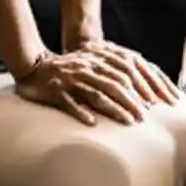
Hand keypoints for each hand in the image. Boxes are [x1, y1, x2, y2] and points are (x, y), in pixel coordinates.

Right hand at [15, 41, 177, 125]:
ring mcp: (70, 80)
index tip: (153, 102)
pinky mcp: (55, 91)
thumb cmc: (66, 70)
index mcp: (96, 61)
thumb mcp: (88, 65)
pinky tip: (92, 123)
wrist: (33, 67)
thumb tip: (136, 90)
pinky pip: (69, 103)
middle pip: (114, 84)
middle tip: (144, 117)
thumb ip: (109, 73)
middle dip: (131, 101)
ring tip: (127, 122)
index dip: (139, 87)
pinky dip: (81, 112)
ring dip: (114, 109)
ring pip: (96, 94)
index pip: (124, 73)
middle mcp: (86, 69)